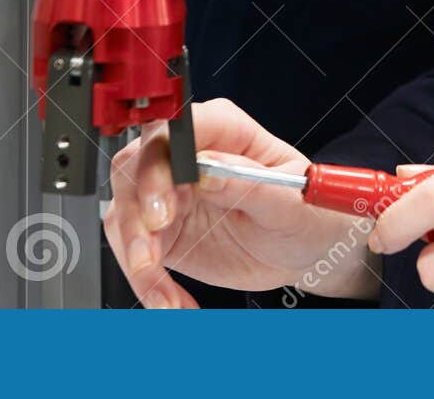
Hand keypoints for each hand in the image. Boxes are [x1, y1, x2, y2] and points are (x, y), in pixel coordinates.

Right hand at [104, 98, 379, 307]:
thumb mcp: (292, 199)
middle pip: (134, 169)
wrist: (306, 249)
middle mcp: (188, 156)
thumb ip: (251, 183)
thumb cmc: (307, 210)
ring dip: (137, 261)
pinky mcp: (163, 230)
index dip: (157, 166)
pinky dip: (147, 283)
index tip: (161, 209)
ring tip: (165, 297)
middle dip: (135, 215)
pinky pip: (135, 252)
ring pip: (125, 215)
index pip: (173, 130)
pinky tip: (172, 302)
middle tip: (150, 256)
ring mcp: (171, 192)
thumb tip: (208, 169)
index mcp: (222, 130)